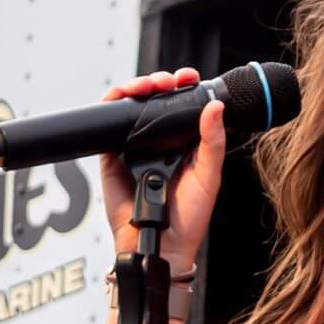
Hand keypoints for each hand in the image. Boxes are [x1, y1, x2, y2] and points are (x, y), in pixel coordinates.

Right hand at [98, 70, 227, 272]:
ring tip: (147, 86)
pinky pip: (108, 125)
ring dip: (137, 87)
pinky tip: (123, 97)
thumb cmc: (188, 218)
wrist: (161, 244)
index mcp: (185, 142)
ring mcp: (134, 147)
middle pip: (155, 99)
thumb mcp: (208, 176)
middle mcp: (158, 141)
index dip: (184, 86)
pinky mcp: (113, 156)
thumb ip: (213, 142)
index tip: (188, 78)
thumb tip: (214, 107)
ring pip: (132, 106)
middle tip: (166, 82)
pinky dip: (112, 104)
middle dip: (159, 82)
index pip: (183, 104)